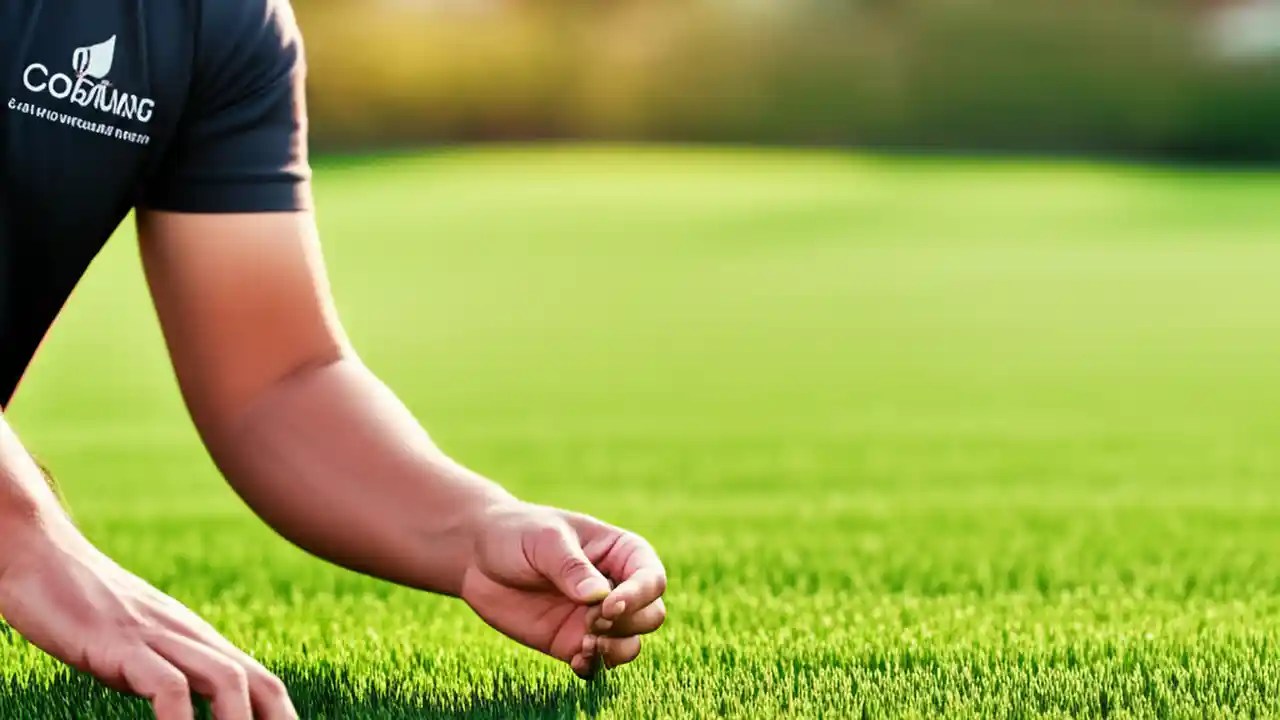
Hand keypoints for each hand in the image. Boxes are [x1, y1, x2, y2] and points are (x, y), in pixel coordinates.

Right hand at [0, 519, 296, 719]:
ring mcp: (159, 638)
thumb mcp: (136, 647)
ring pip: (228, 681)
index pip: (262, 684)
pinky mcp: (120, 643)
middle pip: (261, 684)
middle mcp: (190, 638)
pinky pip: (167, 686)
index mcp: (199, 641)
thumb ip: (164, 675)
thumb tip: (183, 711)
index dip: (283, 718)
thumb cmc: (83, 605)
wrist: (40, 552)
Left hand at [460, 502, 667, 677]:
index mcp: (620, 552)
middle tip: (591, 621)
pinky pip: (598, 663)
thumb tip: (599, 596)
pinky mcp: (573, 641)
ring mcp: (596, 617)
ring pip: (631, 643)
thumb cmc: (518, 534)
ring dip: (616, 649)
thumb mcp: (545, 540)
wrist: (478, 556)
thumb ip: (571, 567)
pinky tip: (576, 659)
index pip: (651, 578)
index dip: (638, 596)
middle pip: (650, 614)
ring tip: (584, 644)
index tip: (608, 606)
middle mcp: (616, 587)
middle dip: (627, 623)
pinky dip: (594, 666)